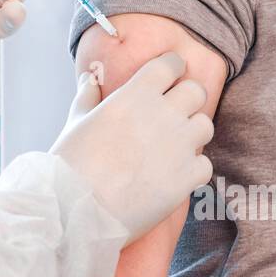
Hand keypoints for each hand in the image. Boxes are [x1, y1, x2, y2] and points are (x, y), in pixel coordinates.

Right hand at [50, 52, 213, 242]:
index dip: (171, 69)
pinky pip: (205, 164)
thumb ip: (88, 98)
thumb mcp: (75, 123)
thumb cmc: (70, 166)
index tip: (169, 78)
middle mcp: (163, 115)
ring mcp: (178, 146)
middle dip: (187, 100)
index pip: (170, 65)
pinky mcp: (187, 178)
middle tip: (175, 114)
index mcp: (135, 94)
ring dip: (193, 133)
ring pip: (205, 126)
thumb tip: (90, 79)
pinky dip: (193, 169)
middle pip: (195, 91)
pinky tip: (176, 175)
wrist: (76, 211)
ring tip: (175, 147)